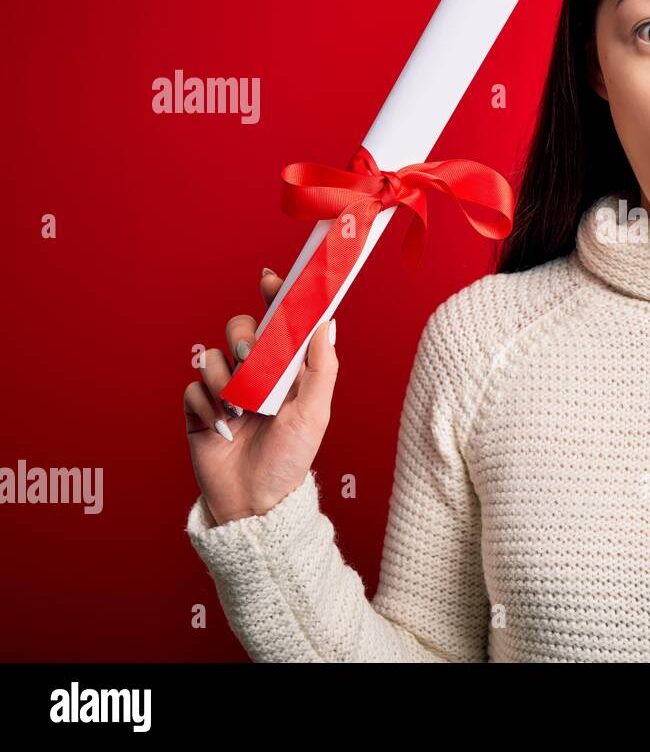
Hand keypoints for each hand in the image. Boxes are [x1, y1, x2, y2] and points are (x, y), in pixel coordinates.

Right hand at [184, 268, 338, 524]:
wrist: (256, 501)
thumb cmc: (291, 458)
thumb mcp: (315, 412)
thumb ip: (321, 366)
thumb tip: (326, 321)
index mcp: (286, 370)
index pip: (279, 323)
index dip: (275, 297)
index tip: (270, 278)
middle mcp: (255, 374)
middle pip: (240, 328)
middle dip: (244, 336)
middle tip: (252, 355)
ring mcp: (225, 390)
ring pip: (212, 356)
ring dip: (225, 380)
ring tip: (239, 410)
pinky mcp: (200, 409)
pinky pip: (193, 387)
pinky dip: (207, 405)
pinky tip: (222, 427)